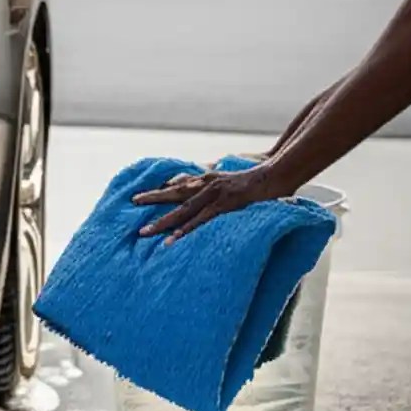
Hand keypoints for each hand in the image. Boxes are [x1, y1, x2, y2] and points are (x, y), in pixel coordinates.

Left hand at [132, 165, 293, 244]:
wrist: (279, 173)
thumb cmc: (258, 180)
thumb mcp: (231, 180)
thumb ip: (216, 185)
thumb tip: (204, 190)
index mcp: (207, 178)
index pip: (178, 183)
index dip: (159, 189)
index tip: (139, 195)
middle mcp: (207, 183)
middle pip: (173, 192)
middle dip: (151, 199)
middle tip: (131, 204)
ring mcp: (215, 193)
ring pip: (182, 209)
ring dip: (163, 221)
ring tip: (144, 232)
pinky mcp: (226, 203)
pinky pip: (202, 219)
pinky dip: (187, 229)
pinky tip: (173, 237)